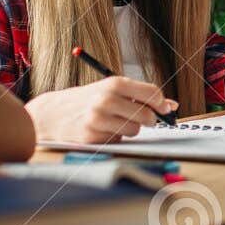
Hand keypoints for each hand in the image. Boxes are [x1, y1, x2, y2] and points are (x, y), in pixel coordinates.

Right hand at [26, 78, 176, 144]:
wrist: (52, 113)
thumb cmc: (87, 100)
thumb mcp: (111, 90)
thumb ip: (141, 96)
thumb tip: (172, 106)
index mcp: (114, 83)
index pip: (152, 93)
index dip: (162, 104)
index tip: (164, 110)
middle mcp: (106, 100)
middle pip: (147, 116)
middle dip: (149, 120)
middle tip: (142, 119)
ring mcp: (98, 119)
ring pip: (134, 131)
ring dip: (130, 129)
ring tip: (115, 122)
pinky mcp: (92, 137)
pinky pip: (119, 141)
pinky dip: (115, 138)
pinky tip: (102, 131)